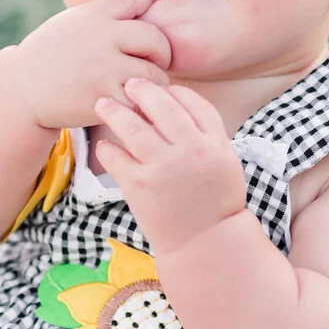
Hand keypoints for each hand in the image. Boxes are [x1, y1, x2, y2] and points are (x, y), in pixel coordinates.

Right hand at [0, 0, 174, 132]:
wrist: (22, 88)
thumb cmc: (51, 54)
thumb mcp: (74, 21)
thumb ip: (105, 13)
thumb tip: (146, 0)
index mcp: (95, 13)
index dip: (152, 9)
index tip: (149, 23)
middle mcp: (102, 35)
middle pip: (154, 35)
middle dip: (161, 51)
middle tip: (155, 62)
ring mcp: (104, 67)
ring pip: (154, 72)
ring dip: (155, 82)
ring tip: (146, 86)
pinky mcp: (104, 96)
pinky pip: (139, 101)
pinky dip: (141, 105)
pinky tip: (134, 104)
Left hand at [93, 75, 248, 254]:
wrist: (205, 244)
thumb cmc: (215, 201)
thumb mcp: (225, 160)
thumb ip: (207, 130)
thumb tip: (178, 98)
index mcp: (212, 144)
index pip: (192, 103)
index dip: (174, 91)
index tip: (160, 87)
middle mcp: (188, 151)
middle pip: (161, 106)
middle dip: (142, 90)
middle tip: (128, 83)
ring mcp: (162, 168)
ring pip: (132, 127)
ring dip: (114, 111)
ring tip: (103, 103)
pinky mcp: (139, 186)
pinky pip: (116, 156)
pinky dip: (107, 148)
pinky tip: (105, 145)